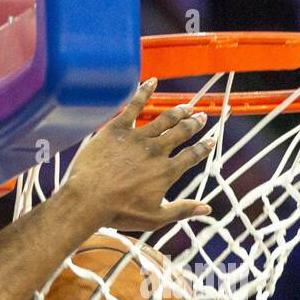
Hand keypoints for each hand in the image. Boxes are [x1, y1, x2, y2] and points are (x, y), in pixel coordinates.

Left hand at [64, 79, 214, 231]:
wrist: (88, 198)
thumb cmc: (119, 212)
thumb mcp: (155, 218)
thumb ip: (182, 210)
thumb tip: (206, 208)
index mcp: (167, 171)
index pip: (192, 156)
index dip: (204, 147)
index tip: (211, 140)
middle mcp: (157, 151)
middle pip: (181, 132)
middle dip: (194, 124)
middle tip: (201, 117)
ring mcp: (138, 137)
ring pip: (164, 119)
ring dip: (178, 112)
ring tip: (186, 107)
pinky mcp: (118, 129)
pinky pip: (134, 105)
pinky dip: (144, 91)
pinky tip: (152, 81)